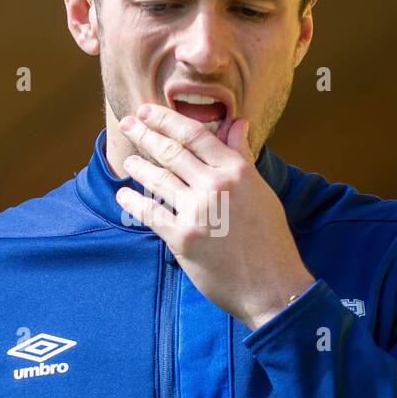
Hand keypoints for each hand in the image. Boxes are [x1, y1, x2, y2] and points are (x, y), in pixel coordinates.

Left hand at [115, 102, 315, 329]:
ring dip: (138, 166)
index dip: (165, 120)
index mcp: (237, 170)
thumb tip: (238, 122)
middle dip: (145, 134)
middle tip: (127, 124)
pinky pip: (150, 212)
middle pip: (171, 151)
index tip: (147, 111)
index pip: (194, 134)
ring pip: (158, 179)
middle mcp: (216, 186)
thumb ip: (241, 156)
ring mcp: (198, 212)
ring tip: (128, 160)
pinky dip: (132, 202)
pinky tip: (123, 195)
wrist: (273, 286)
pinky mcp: (183, 238)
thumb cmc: (270, 239)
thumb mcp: (261, 191)